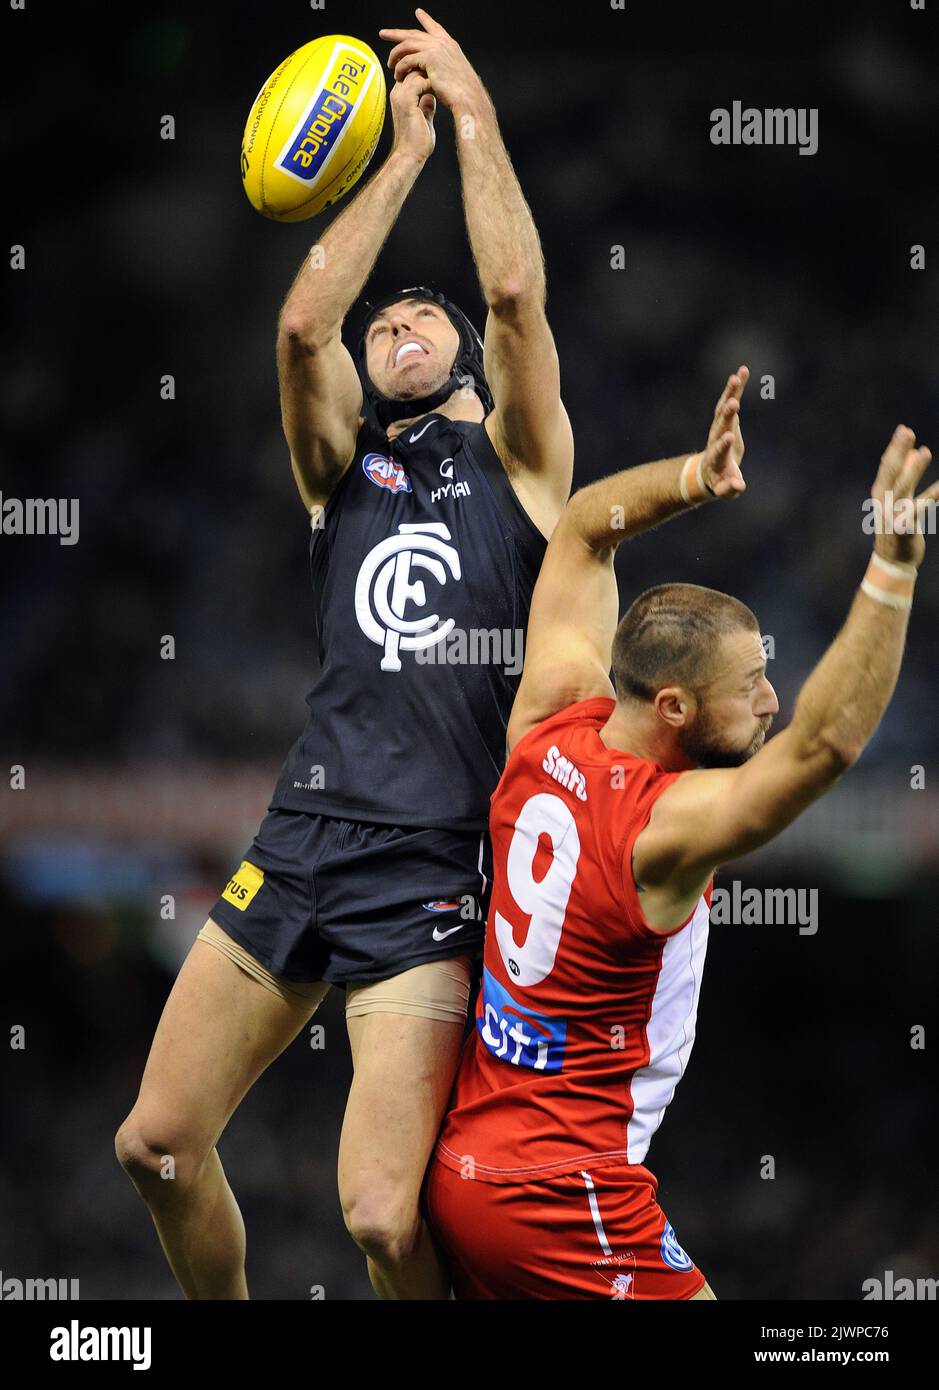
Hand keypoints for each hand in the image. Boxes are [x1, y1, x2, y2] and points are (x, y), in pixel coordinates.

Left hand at [380, 8, 486, 112]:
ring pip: (407, 44)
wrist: (469, 98)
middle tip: (384, 33)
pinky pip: (407, 60)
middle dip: (397, 33)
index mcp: (450, 45)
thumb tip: (436, 72)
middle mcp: (442, 43)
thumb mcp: (455, 74)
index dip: (426, 19)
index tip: (418, 12)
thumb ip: (444, 67)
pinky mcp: (429, 58)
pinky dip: (400, 68)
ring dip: (395, 53)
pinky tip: (397, 75)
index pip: (434, 28)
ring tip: (390, 64)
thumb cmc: (463, 93)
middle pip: (414, 33)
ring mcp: (435, 48)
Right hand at [388, 68, 436, 162]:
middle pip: (412, 67)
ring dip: (431, 74)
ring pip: (415, 71)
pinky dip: (431, 82)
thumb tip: (431, 97)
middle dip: (429, 68)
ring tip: (445, 80)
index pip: (411, 72)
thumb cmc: (418, 142)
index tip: (442, 74)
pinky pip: (419, 81)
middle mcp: (398, 93)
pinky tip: (441, 88)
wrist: (411, 156)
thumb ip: (425, 106)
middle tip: (445, 72)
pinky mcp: (407, 101)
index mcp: (401, 96)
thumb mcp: (424, 118)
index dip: (426, 70)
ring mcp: (400, 96)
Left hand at [700, 365, 748, 497]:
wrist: (709, 470)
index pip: (718, 450)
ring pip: (723, 408)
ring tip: (737, 378)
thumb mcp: (725, 489)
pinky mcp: (725, 417)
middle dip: (727, 415)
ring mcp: (719, 426)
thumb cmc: (721, 481)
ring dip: (730, 393)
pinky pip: (731, 399)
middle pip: (719, 425)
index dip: (723, 444)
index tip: (728, 437)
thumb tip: (739, 487)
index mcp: (716, 458)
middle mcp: (716, 439)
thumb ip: (730, 488)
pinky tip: (743, 371)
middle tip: (733, 404)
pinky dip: (736, 387)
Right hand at [871, 425, 936, 569]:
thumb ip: (907, 476)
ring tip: (924, 453)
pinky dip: (932, 497)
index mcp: (881, 493)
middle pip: (890, 472)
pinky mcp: (904, 528)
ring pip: (902, 488)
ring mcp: (892, 514)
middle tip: (906, 432)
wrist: (892, 562)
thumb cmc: (898, 527)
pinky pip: (920, 509)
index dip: (895, 447)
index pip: (886, 466)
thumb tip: (915, 451)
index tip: (904, 429)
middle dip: (898, 451)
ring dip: (913, 470)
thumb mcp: (900, 500)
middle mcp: (883, 502)